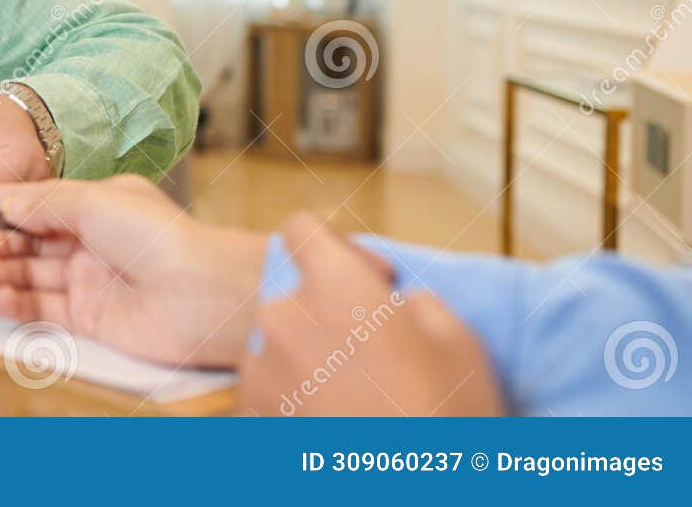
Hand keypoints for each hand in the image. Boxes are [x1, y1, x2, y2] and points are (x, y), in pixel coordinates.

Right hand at [0, 174, 270, 367]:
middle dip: (1, 242)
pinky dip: (19, 303)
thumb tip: (3, 200)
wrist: (202, 296)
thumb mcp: (95, 201)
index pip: (41, 204)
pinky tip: (0, 297)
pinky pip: (46, 309)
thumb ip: (44, 202)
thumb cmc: (156, 236)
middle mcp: (94, 242)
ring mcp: (92, 282)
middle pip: (33, 242)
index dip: (6, 207)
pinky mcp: (91, 319)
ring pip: (35, 276)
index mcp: (99, 206)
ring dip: (5, 273)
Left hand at [236, 213, 503, 415]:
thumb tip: (393, 303)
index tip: (369, 279)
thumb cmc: (448, 417)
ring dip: (309, 359)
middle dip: (328, 315)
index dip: (334, 247)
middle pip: (295, 296)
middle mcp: (283, 317)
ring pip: (281, 345)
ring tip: (357, 399)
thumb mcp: (458, 341)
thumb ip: (413, 300)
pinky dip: (295, 399)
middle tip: (373, 355)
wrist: (414, 493)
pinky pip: (271, 389)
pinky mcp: (251, 415)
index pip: (301, 228)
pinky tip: (336, 423)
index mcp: (333, 286)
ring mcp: (260, 369)